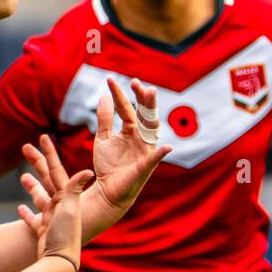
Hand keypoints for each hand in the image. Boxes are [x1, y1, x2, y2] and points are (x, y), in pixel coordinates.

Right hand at [17, 134, 95, 270]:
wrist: (61, 264)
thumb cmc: (65, 237)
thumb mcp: (71, 210)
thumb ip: (75, 189)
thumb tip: (89, 170)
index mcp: (66, 198)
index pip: (56, 170)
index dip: (48, 153)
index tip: (42, 136)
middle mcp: (60, 207)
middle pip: (46, 179)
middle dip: (36, 163)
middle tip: (25, 147)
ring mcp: (52, 220)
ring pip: (40, 198)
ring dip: (32, 187)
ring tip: (23, 177)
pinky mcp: (44, 233)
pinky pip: (34, 221)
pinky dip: (28, 215)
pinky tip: (20, 209)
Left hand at [87, 77, 171, 225]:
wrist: (107, 191)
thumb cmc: (108, 166)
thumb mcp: (103, 139)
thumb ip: (105, 119)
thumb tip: (104, 97)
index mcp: (130, 131)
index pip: (127, 108)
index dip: (119, 94)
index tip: (110, 79)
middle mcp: (140, 138)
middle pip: (143, 114)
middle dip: (140, 98)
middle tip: (136, 82)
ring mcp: (145, 151)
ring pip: (150, 129)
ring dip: (151, 112)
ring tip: (151, 94)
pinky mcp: (145, 168)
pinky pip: (155, 160)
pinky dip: (162, 155)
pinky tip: (168, 148)